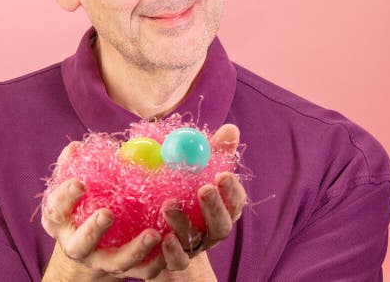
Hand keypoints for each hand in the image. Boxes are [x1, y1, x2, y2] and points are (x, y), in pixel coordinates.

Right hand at [41, 142, 173, 280]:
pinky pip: (143, 271)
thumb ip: (73, 165)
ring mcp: (101, 261)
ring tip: (154, 233)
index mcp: (60, 221)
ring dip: (135, 250)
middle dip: (93, 230)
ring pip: (117, 262)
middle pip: (81, 244)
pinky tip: (170, 243)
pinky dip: (157, 261)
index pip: (56, 209)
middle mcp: (77, 246)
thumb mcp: (71, 186)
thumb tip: (77, 147)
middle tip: (108, 214)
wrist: (88, 248)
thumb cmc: (81, 204)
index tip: (80, 183)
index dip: (66, 196)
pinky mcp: (125, 270)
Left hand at [159, 124, 246, 265]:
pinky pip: (177, 261)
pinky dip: (172, 251)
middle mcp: (212, 230)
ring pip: (196, 241)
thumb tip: (231, 129)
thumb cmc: (181, 188)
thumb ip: (213, 151)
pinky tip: (162, 238)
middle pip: (220, 224)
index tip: (222, 173)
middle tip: (203, 189)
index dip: (231, 189)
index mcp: (222, 208)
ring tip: (168, 204)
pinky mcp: (175, 261)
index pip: (235, 201)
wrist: (154, 228)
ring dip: (184, 223)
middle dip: (214, 207)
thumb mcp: (196, 169)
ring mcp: (195, 248)